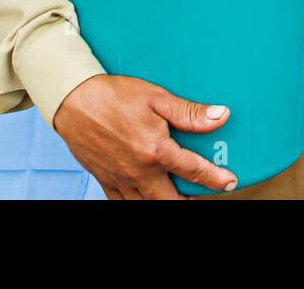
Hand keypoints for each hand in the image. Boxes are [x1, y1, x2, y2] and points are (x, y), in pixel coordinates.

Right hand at [53, 74, 237, 198]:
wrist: (74, 101)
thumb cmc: (115, 96)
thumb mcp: (157, 98)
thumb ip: (189, 113)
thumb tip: (221, 116)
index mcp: (155, 150)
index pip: (194, 171)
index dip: (215, 178)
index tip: (229, 181)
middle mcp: (139, 171)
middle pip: (171, 201)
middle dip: (190, 201)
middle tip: (202, 194)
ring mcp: (121, 179)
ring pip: (148, 206)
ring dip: (166, 203)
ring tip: (178, 196)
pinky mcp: (106, 181)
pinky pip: (124, 204)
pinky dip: (138, 203)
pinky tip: (147, 196)